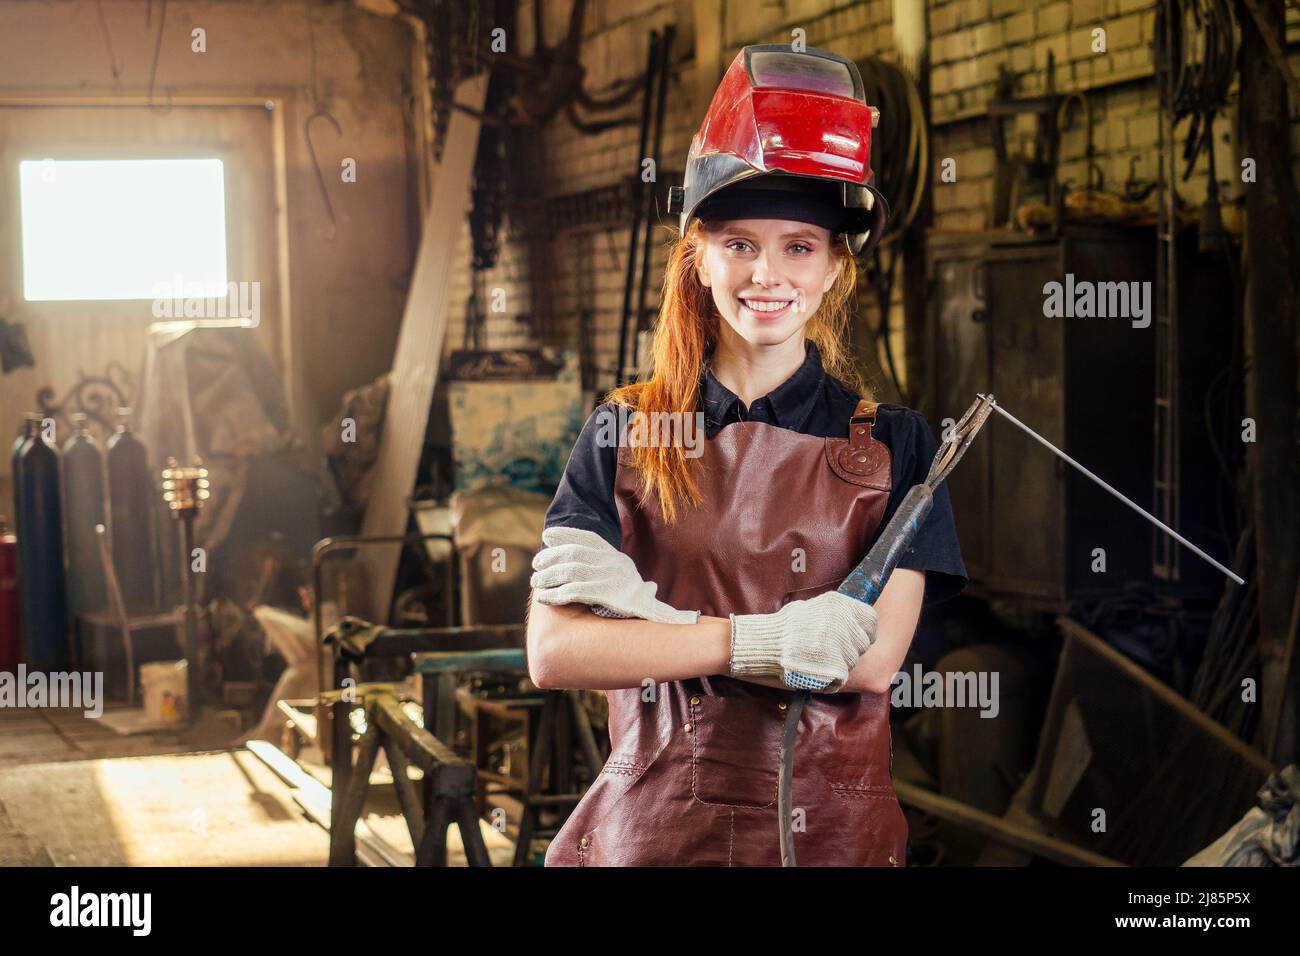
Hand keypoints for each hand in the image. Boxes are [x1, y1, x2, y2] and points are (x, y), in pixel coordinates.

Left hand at [530, 527, 699, 624]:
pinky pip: (574, 592)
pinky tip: (544, 598)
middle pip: (574, 553)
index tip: (547, 536)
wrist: (652, 613)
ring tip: (536, 581)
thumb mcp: (620, 572)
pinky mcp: (606, 596)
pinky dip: (556, 595)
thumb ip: (600, 563)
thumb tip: (572, 557)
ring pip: (571, 571)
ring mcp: (610, 578)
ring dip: (549, 576)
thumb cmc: (630, 595)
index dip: (566, 534)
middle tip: (537, 564)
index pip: (587, 538)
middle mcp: (612, 562)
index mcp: (614, 555)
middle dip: (551, 557)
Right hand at [729, 590, 877, 691]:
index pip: (870, 619)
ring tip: (819, 661)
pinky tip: (818, 672)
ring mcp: (840, 644)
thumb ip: (834, 613)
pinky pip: (843, 675)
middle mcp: (843, 622)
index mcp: (839, 605)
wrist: (765, 644)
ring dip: (841, 664)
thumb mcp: (811, 607)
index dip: (865, 631)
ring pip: (853, 660)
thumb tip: (851, 619)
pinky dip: (832, 678)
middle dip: (852, 649)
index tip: (856, 636)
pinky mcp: (835, 666)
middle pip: (863, 643)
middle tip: (832, 651)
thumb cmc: (784, 626)